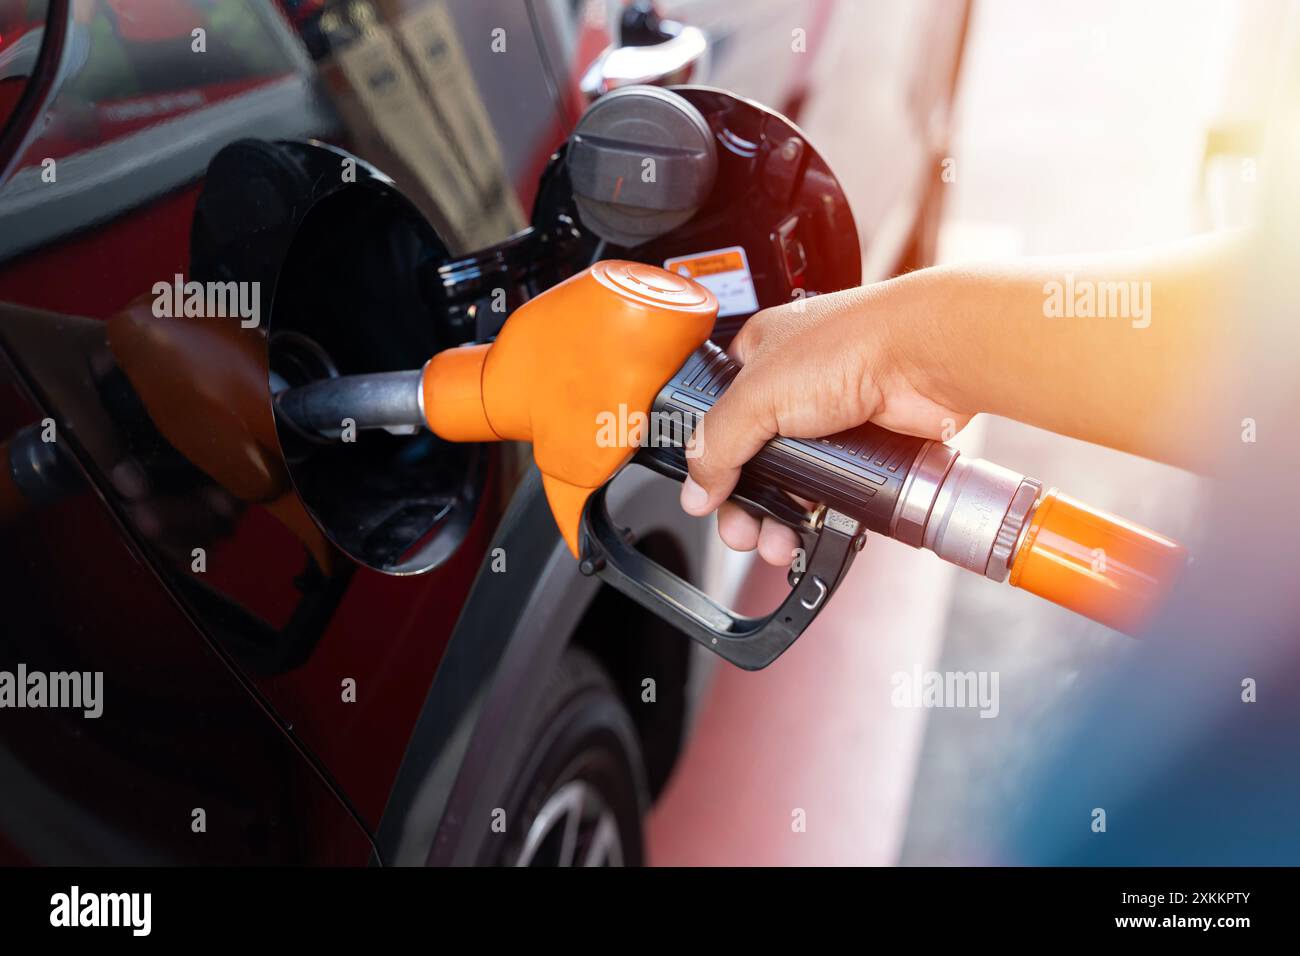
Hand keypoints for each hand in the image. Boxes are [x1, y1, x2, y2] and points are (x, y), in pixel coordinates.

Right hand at [680, 277, 969, 564]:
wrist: (926, 358)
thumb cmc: (853, 343)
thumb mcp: (757, 394)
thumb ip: (717, 443)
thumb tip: (695, 488)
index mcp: (759, 355)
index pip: (717, 413)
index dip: (710, 456)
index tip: (707, 493)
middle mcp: (793, 384)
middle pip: (753, 458)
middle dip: (745, 503)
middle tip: (741, 531)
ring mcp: (830, 416)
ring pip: (792, 480)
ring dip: (779, 518)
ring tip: (775, 542)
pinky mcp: (863, 445)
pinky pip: (832, 490)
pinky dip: (819, 515)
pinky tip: (810, 530)